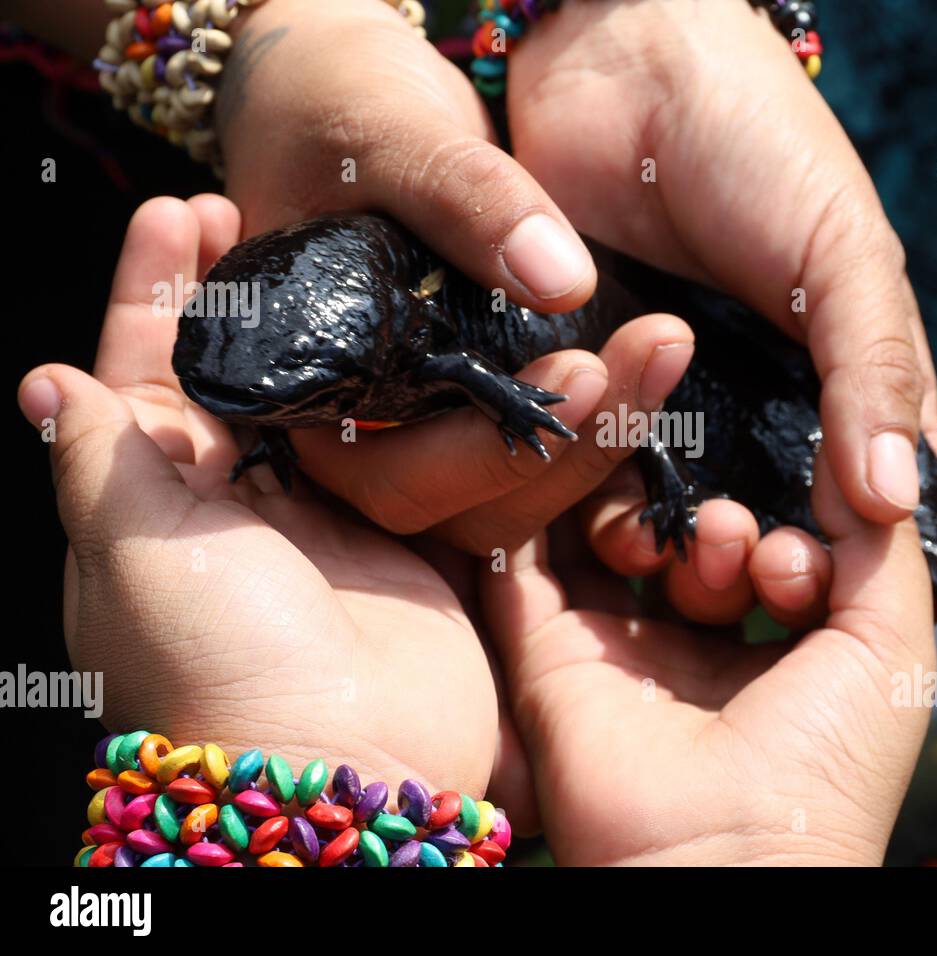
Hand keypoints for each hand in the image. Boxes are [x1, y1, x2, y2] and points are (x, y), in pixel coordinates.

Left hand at [17, 196, 497, 790]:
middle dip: (247, 294)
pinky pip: (405, 453)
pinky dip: (409, 397)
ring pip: (327, 403)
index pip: (144, 372)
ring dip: (333, 332)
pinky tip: (419, 339)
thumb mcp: (132, 551)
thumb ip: (101, 460)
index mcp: (154, 503)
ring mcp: (327, 524)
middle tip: (270, 212)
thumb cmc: (217, 662)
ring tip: (351, 255)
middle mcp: (238, 507)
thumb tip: (45, 382)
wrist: (344, 767)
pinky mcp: (403, 543)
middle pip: (240, 373)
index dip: (155, 291)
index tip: (178, 209)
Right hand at [215, 0, 694, 555]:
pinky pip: (551, 457)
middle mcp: (369, 441)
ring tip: (666, 349)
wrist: (357, 109)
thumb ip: (463, 199)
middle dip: (569, 452)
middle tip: (653, 357)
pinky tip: (662, 370)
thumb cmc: (338, 110)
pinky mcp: (485, 410)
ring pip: (522, 501)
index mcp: (310, 400)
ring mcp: (431, 433)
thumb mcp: (389, 134)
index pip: (395, 480)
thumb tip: (564, 283)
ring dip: (603, 445)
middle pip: (470, 512)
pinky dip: (609, 430)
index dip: (488, 455)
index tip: (583, 373)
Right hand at [482, 456, 936, 863]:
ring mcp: (609, 650)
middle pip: (681, 536)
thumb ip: (879, 542)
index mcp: (764, 654)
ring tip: (689, 542)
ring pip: (608, 536)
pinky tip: (593, 464)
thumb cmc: (826, 763)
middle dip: (716, 519)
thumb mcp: (889, 644)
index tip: (794, 561)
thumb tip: (855, 456)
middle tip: (733, 537)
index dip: (780, 532)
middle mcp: (682, 648)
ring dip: (649, 511)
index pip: (758, 550)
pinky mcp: (542, 651)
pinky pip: (527, 556)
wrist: (731, 857)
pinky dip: (550, 502)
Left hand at [507, 0, 936, 622]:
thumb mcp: (845, 253)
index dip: (833, 561)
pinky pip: (569, 465)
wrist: (620, 55)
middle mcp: (739, 414)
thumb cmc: (760, 144)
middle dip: (732, 564)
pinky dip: (576, 492)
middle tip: (719, 561)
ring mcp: (651, 406)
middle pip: (743, 534)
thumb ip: (876, 370)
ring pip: (654, 517)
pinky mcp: (568, 387)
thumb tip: (897, 502)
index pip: (845, 511)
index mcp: (825, 391)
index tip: (810, 586)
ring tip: (648, 538)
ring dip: (652, 541)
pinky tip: (580, 505)